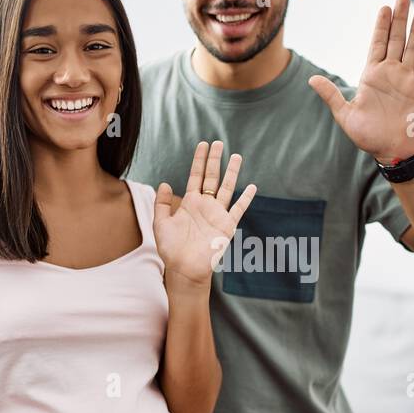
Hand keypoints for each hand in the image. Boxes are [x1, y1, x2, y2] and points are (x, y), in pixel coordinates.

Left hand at [154, 140, 256, 289]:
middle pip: (212, 177)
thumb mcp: (161, 224)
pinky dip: (245, 199)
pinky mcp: (226, 226)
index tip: (203, 144)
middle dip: (215, 160)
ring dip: (231, 173)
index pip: (196, 176)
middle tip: (219, 143)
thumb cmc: (171, 249)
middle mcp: (205, 206)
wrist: (184, 269)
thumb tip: (165, 183)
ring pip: (226, 188)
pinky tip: (252, 187)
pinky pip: (238, 209)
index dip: (199, 160)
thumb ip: (162, 204)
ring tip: (236, 156)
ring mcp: (217, 214)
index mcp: (190, 203)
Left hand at [308, 0, 413, 164]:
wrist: (392, 151)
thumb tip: (311, 80)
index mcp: (372, 76)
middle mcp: (390, 73)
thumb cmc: (368, 136)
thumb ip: (331, 95)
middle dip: (400, 19)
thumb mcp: (345, 116)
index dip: (381, 26)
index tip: (385, 8)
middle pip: (396, 40)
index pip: (377, 44)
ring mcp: (407, 80)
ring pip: (412, 49)